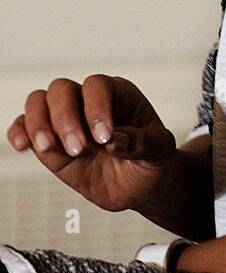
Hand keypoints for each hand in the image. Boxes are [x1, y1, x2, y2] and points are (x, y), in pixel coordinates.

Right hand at [8, 75, 177, 214]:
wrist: (137, 187)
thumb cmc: (150, 161)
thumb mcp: (159, 152)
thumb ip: (143, 144)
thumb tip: (116, 140)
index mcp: (119, 94)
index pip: (97, 86)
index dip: (96, 107)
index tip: (104, 138)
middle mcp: (88, 101)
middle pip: (62, 89)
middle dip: (65, 118)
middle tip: (78, 149)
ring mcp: (66, 120)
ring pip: (39, 102)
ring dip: (38, 123)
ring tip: (49, 148)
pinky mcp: (49, 141)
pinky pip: (24, 126)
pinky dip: (19, 132)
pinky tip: (23, 146)